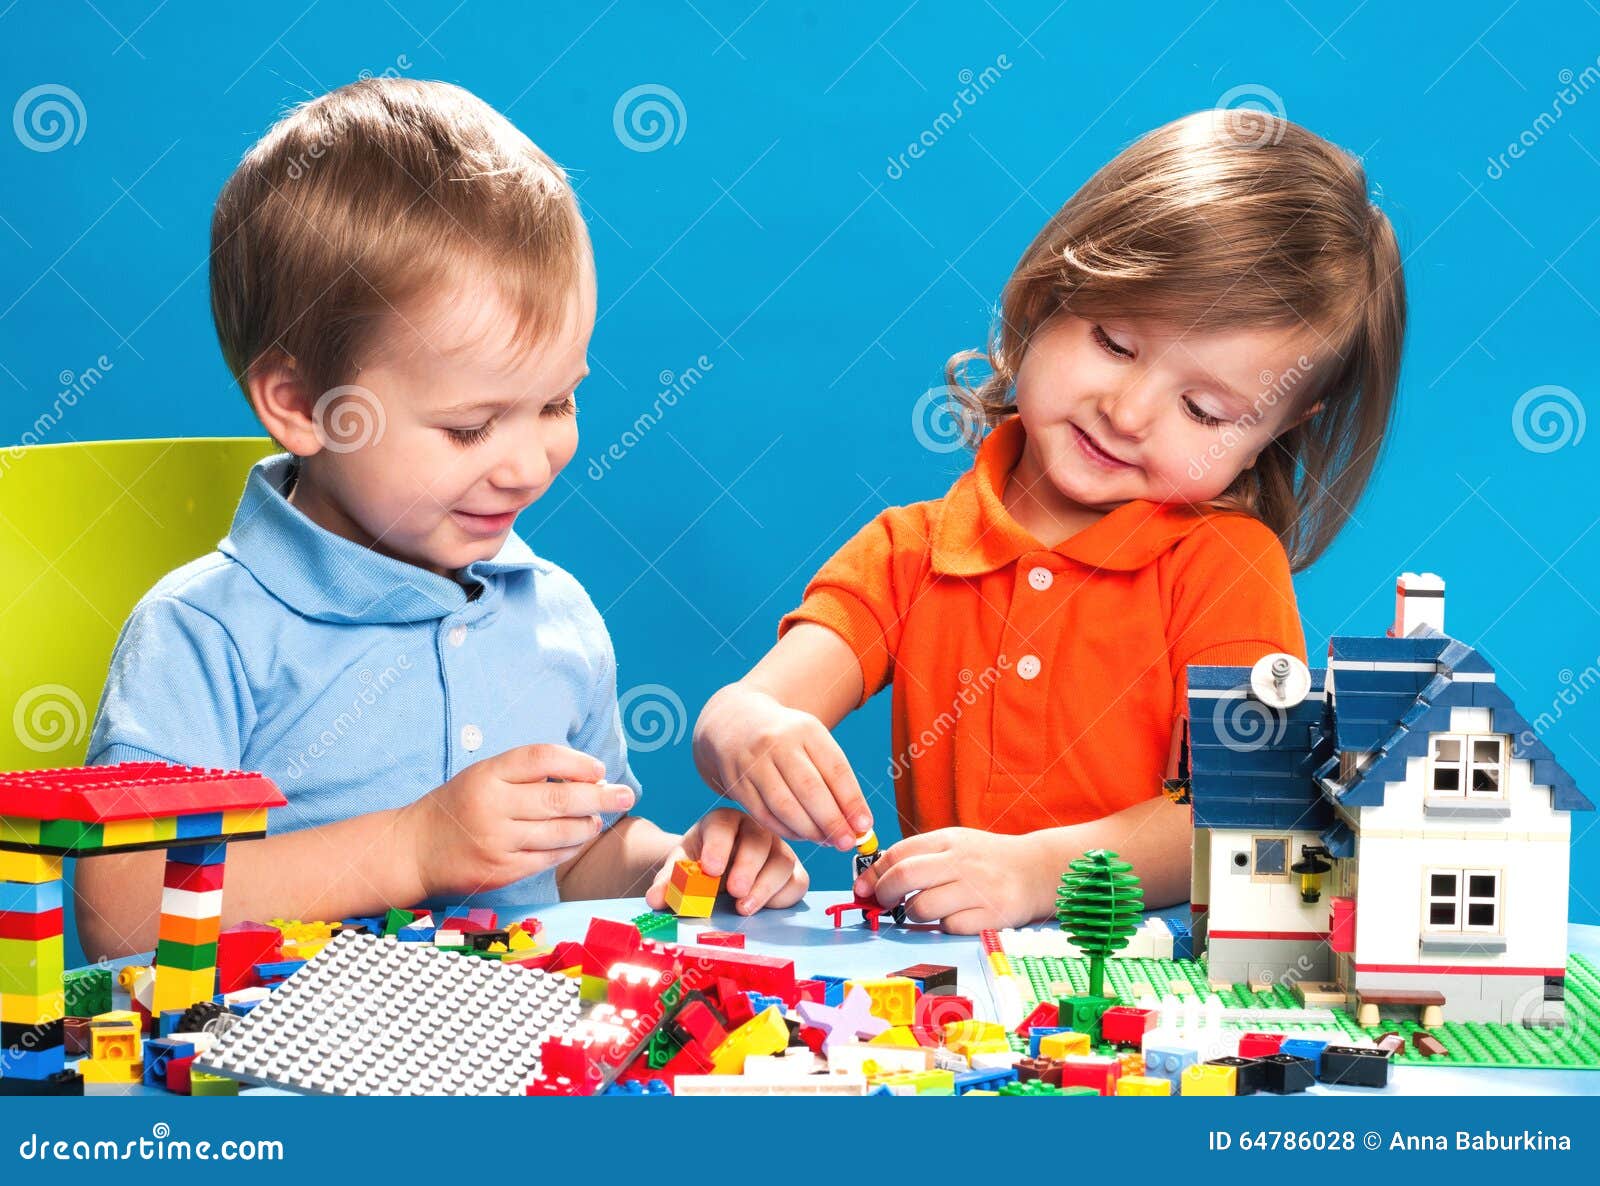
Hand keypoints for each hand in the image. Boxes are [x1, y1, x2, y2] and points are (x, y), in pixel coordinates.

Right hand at [399, 743, 635, 898]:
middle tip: (626, 795)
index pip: (542, 758)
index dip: (577, 762)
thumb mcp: (484, 776)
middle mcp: (492, 807)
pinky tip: (577, 840)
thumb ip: (527, 774)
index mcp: (487, 775)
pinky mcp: (501, 871)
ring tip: (598, 819)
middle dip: (600, 797)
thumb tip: (588, 776)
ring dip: (588, 826)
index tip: (599, 769)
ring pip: (560, 833)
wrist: (416, 850)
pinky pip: (549, 858)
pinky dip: (569, 848)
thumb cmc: (459, 806)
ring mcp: (497, 842)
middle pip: (559, 798)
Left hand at [645, 807, 808, 914]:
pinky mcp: (792, 871)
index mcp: (722, 822)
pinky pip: (798, 881)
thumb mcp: (680, 870)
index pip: (723, 825)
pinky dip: (784, 895)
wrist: (714, 874)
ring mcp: (776, 849)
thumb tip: (656, 899)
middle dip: (747, 866)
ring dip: (765, 886)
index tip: (710, 869)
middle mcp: (754, 830)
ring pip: (783, 861)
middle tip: (734, 891)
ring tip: (744, 907)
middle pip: (759, 840)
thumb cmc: (699, 867)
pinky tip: (767, 908)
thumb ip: (669, 882)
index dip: (718, 845)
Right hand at [693, 683, 870, 849]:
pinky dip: (787, 831)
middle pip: (810, 790)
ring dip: (810, 831)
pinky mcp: (736, 783)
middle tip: (847, 843)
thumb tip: (859, 823)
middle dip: (833, 822)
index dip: (852, 801)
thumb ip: (835, 778)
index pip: (835, 769)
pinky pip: (765, 815)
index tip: (865, 826)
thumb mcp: (813, 741)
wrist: (735, 722)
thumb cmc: (786, 739)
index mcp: (806, 729)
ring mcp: (753, 763)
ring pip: (785, 807)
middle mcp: (777, 744)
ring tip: (828, 842)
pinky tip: (803, 836)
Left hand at [855, 828, 1049, 932]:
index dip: (874, 873)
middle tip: (883, 902)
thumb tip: (873, 877)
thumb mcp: (955, 845)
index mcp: (948, 840)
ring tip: (922, 911)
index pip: (898, 853)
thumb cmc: (987, 860)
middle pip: (904, 877)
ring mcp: (977, 889)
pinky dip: (943, 927)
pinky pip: (949, 928)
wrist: (1038, 870)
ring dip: (913, 914)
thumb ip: (920, 856)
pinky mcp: (992, 915)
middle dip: (884, 893)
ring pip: (922, 907)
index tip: (864, 887)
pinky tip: (952, 918)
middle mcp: (961, 861)